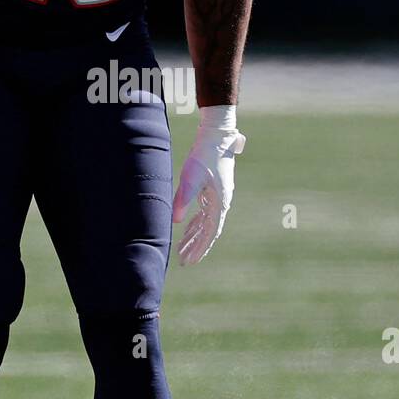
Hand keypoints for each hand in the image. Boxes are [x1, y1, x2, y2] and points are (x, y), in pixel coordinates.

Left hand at [171, 105, 245, 265]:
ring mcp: (218, 198)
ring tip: (182, 250)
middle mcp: (221, 203)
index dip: (200, 248)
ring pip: (205, 224)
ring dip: (194, 237)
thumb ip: (184, 199)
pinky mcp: (212, 191)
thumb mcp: (191, 178)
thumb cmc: (204, 156)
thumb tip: (177, 222)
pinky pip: (204, 214)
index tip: (190, 261)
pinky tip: (187, 230)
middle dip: (196, 247)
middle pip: (208, 232)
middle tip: (183, 262)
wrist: (216, 136)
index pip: (210, 232)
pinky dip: (195, 224)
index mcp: (219, 203)